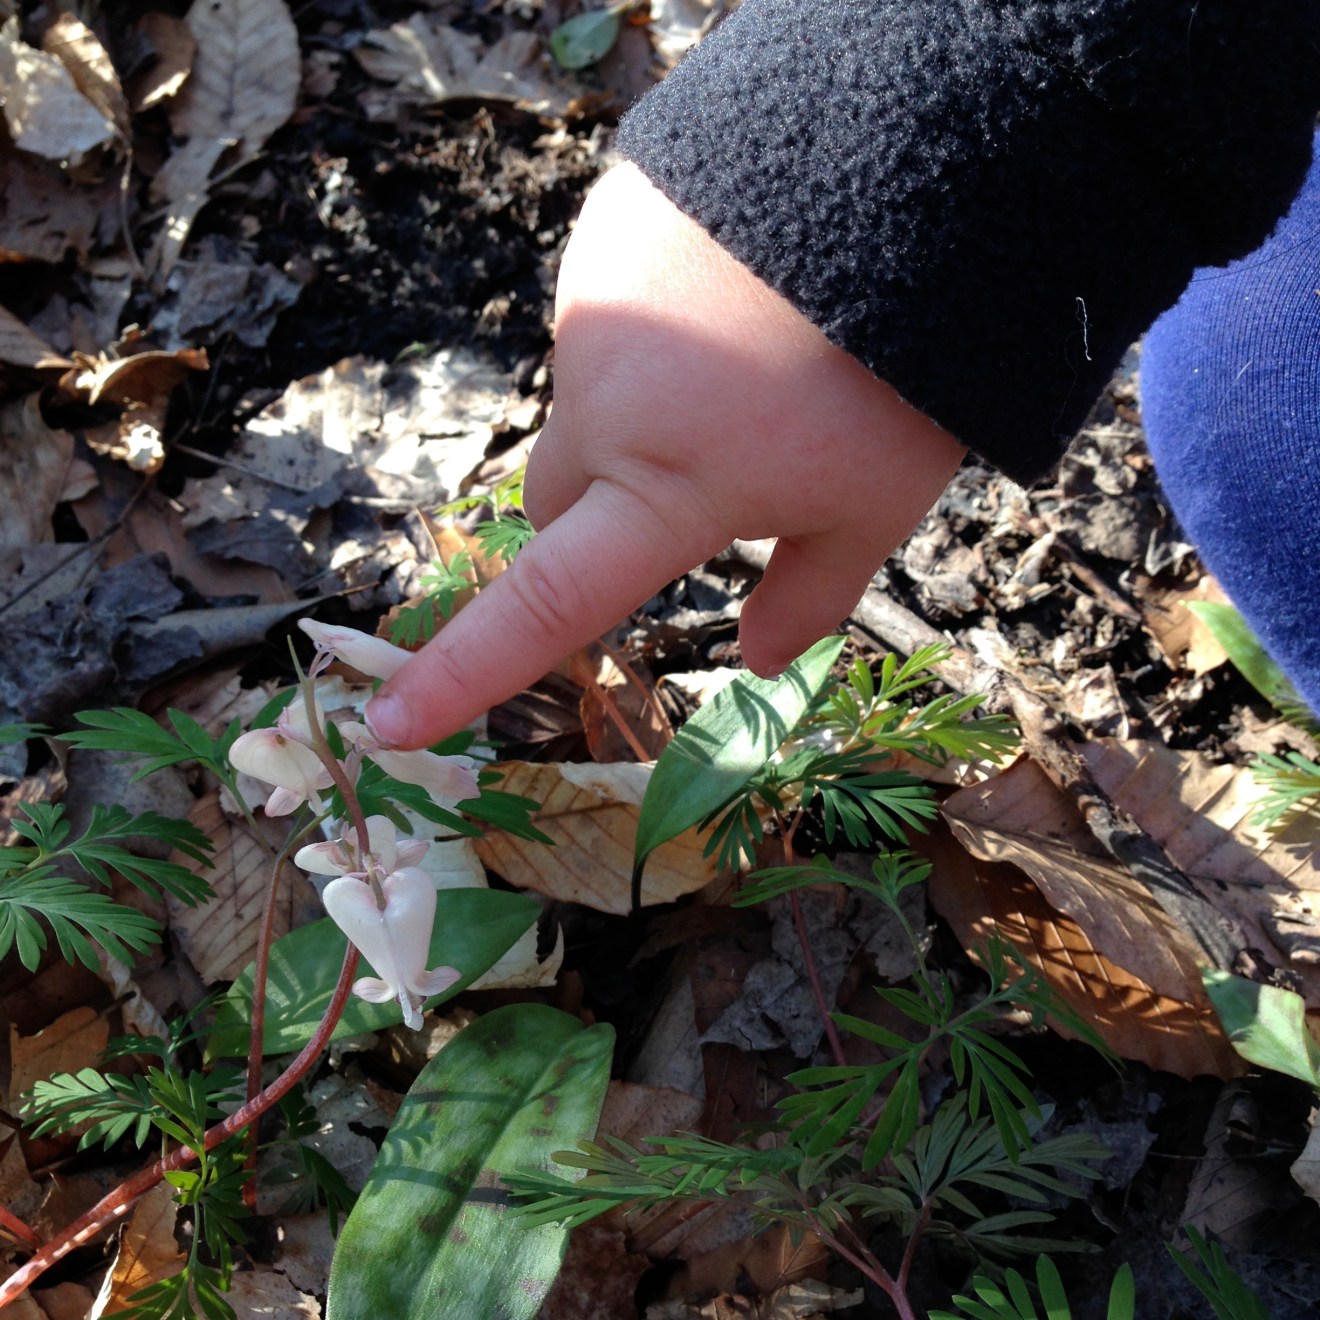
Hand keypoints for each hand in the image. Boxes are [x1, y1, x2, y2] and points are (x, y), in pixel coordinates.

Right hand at [366, 163, 964, 747]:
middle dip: (599, 521)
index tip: (391, 723)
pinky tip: (732, 301)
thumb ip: (810, 596)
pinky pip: (607, 321)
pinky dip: (652, 339)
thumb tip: (765, 662)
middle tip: (689, 496)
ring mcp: (595, 316)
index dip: (468, 672)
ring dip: (641, 415)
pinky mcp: (602, 243)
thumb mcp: (875, 507)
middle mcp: (602, 406)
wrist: (904, 175)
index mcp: (663, 488)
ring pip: (591, 405)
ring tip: (748, 369)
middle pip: (555, 499)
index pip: (547, 605)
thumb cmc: (902, 376)